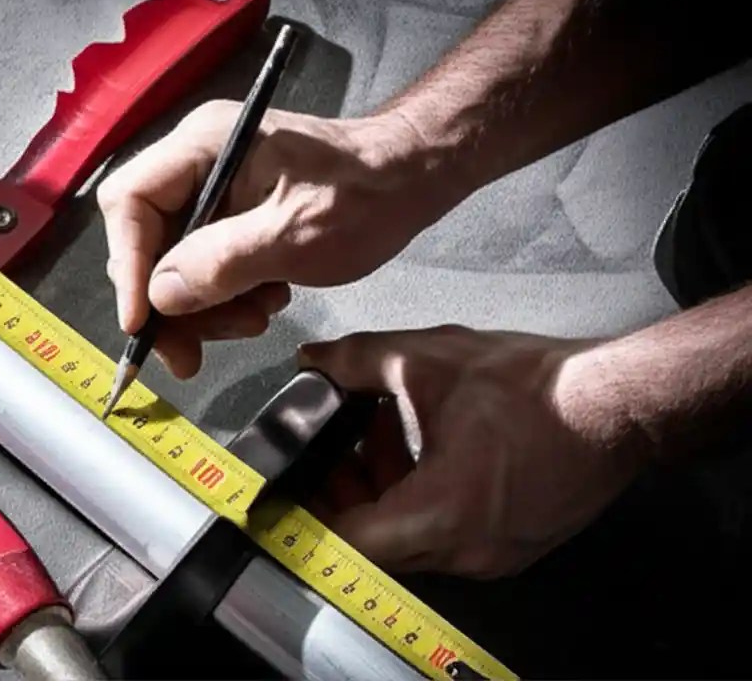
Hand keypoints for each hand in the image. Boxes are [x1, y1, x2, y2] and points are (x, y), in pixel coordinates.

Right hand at [96, 101, 464, 378]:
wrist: (414, 178)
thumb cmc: (365, 195)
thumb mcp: (294, 235)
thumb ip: (221, 264)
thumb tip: (159, 297)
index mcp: (204, 144)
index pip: (130, 202)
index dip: (128, 265)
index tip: (142, 322)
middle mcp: (197, 161)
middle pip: (145, 238)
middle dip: (170, 300)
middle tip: (194, 351)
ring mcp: (213, 189)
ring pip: (173, 262)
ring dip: (204, 306)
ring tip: (255, 318)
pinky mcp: (231, 216)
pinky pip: (204, 266)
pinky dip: (225, 297)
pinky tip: (265, 302)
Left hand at [299, 325, 652, 578]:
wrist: (621, 404)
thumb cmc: (539, 388)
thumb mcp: (429, 360)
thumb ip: (356, 362)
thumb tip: (314, 363)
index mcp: (439, 517)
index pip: (347, 542)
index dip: (311, 512)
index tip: (294, 483)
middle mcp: (464, 553)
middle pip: (375, 542)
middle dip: (345, 492)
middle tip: (331, 446)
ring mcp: (491, 555)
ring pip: (409, 536)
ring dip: (382, 488)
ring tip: (377, 429)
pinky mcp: (510, 545)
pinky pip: (444, 531)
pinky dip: (420, 494)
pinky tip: (421, 442)